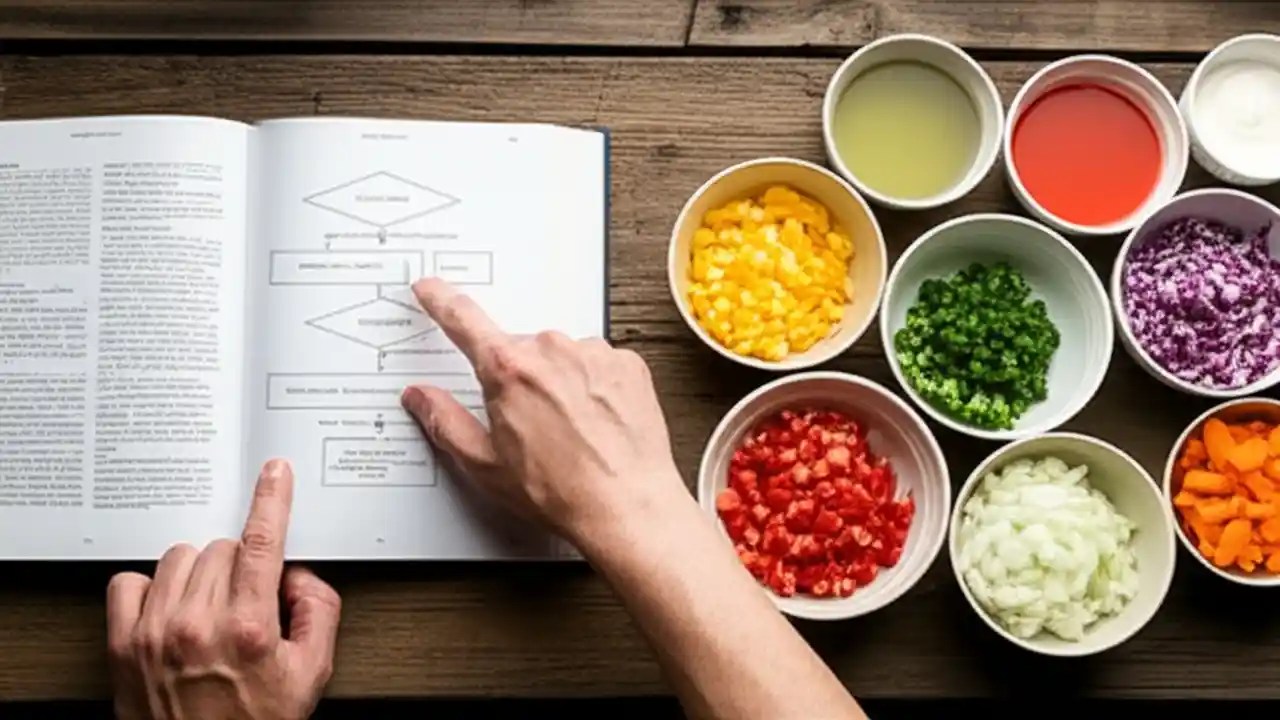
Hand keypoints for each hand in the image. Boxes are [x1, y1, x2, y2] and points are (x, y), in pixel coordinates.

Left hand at [106, 460, 341, 719]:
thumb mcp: (312, 674)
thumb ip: (319, 612)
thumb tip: (299, 578)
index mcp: (249, 628)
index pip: (262, 542)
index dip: (271, 500)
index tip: (274, 474)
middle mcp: (198, 625)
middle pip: (222, 548)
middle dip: (242, 564)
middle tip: (248, 600)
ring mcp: (156, 633)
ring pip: (181, 556)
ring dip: (200, 571)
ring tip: (210, 606)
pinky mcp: (123, 645)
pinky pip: (131, 580)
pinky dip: (151, 586)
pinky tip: (170, 607)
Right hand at [400, 278, 686, 544]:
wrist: (626, 505)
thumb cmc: (561, 492)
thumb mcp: (485, 464)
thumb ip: (445, 421)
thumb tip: (421, 398)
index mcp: (508, 370)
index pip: (463, 320)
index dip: (441, 301)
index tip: (432, 289)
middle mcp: (551, 350)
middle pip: (519, 350)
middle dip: (518, 379)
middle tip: (530, 424)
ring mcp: (593, 353)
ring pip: (562, 356)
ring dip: (559, 382)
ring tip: (569, 429)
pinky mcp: (627, 363)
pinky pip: (598, 363)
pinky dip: (594, 385)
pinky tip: (595, 421)